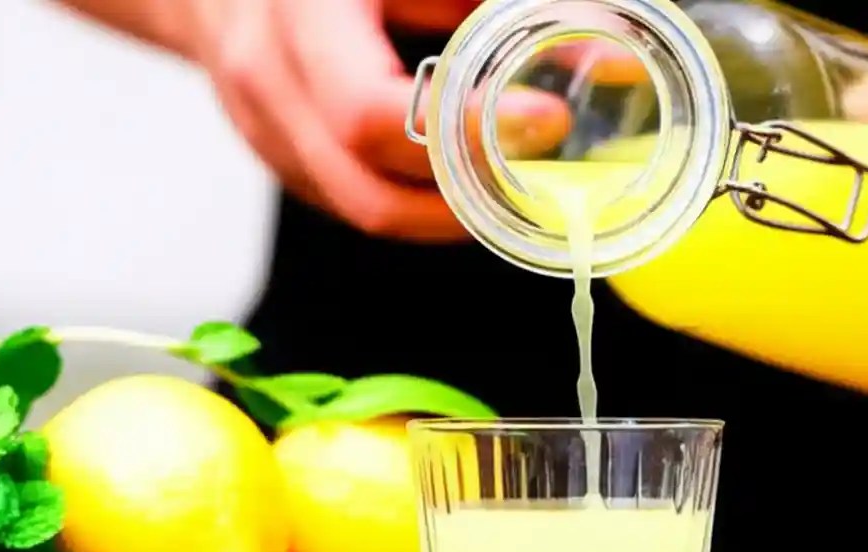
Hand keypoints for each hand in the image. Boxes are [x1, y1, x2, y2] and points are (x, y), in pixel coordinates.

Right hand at [187, 0, 570, 240]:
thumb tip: (601, 58)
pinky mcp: (281, 159)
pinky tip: (464, 182)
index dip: (463, 133)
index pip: (371, 114)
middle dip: (468, 203)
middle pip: (371, 194)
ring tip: (515, 188)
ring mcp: (265, 132)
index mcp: (300, 17)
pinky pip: (354, 203)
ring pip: (366, 211)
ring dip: (448, 215)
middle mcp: (269, 84)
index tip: (544, 122)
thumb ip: (497, 6)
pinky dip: (417, 203)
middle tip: (542, 182)